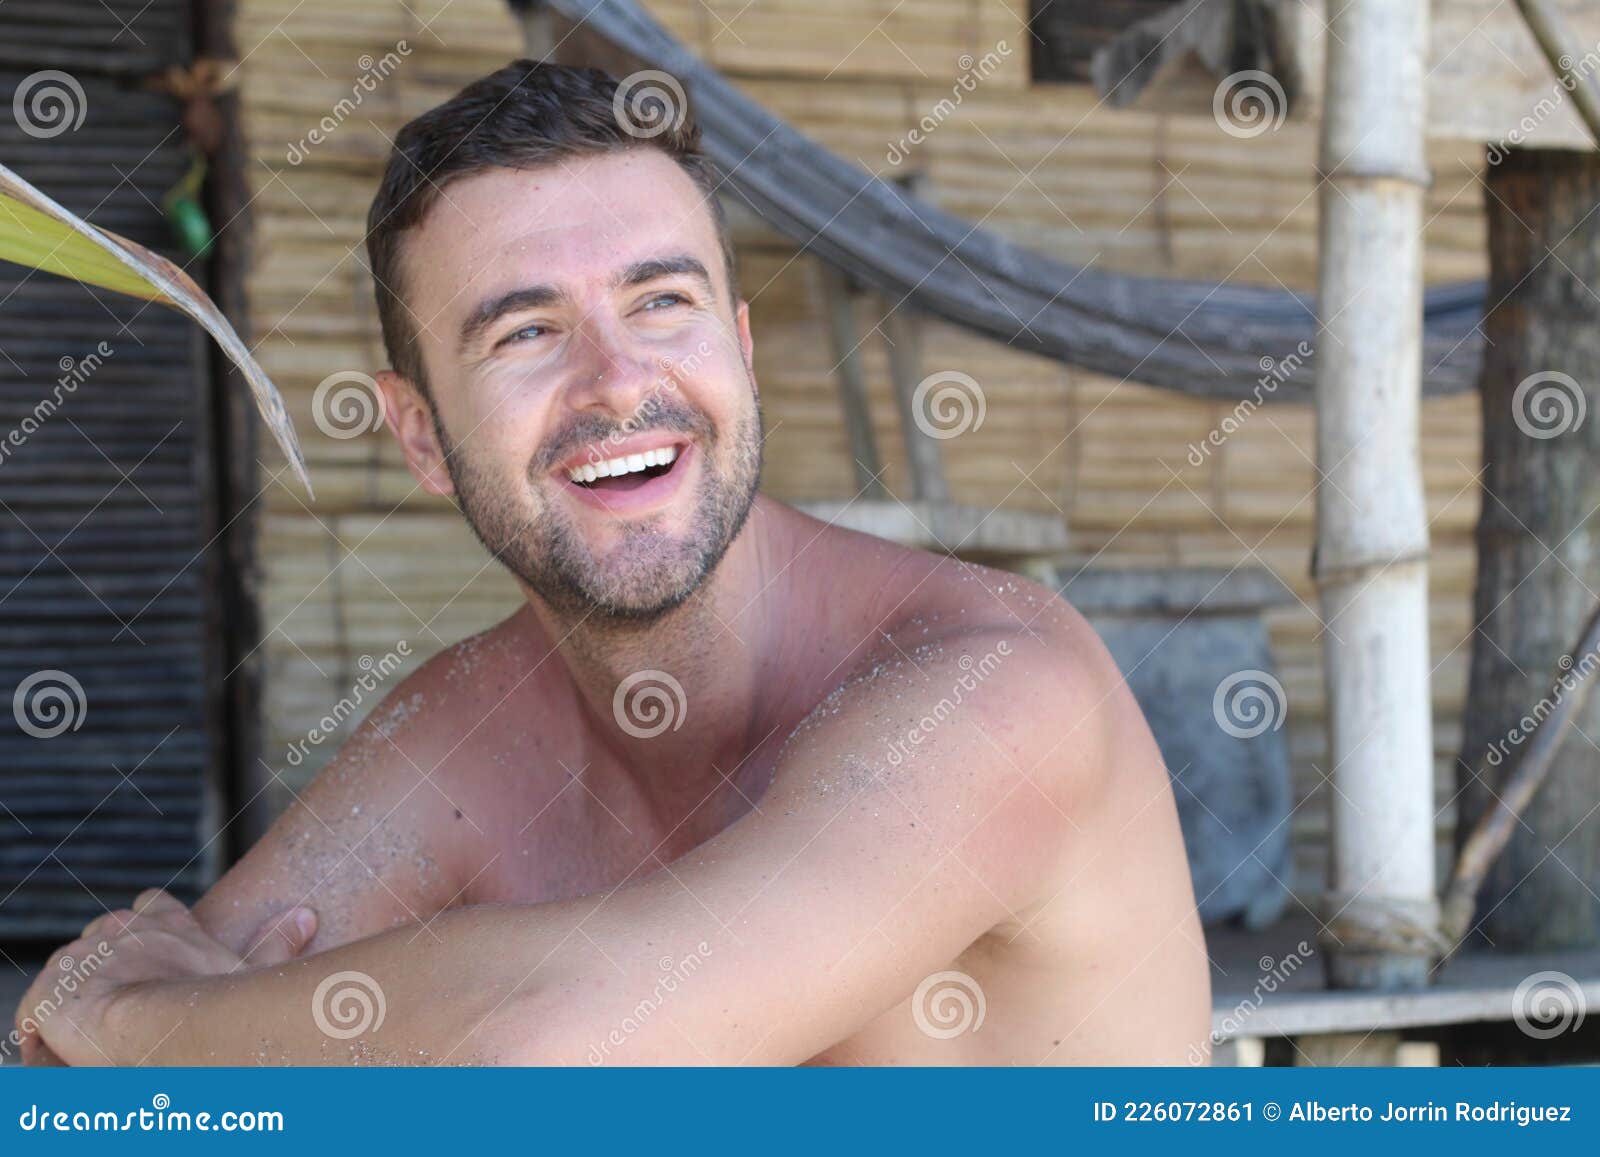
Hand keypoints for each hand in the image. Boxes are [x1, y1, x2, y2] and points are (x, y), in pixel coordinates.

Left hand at [12, 889, 316, 1065]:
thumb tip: (306, 914)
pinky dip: (55, 1029)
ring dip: (85, 996)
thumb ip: (275, 944)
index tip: (160, 953)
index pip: (151, 904)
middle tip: (134, 1002)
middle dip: (114, 963)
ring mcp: (77, 956)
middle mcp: (116, 927)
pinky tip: (73, 1048)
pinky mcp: (44, 991)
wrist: (138, 1027)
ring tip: (104, 1031)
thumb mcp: (246, 973)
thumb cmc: (202, 1003)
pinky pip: (41, 1010)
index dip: (152, 925)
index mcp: (164, 920)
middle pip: (106, 936)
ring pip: (74, 971)